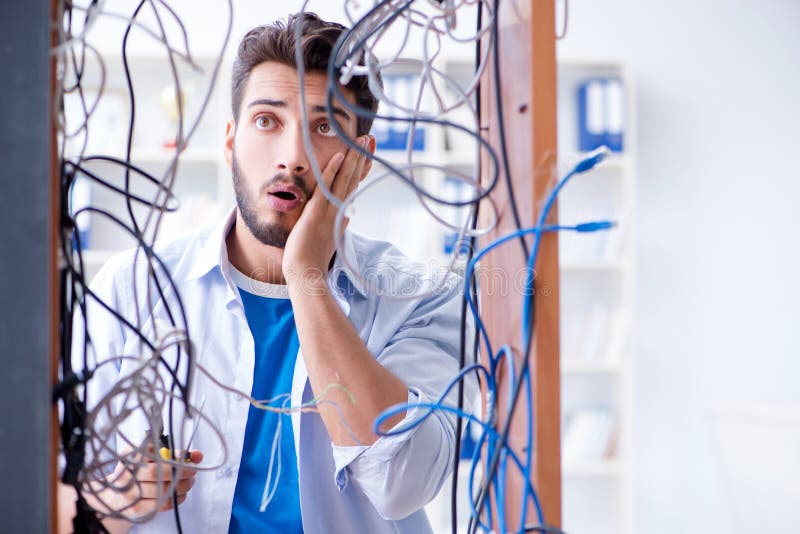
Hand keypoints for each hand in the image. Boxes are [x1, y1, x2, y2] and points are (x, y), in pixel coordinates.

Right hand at [87, 446, 202, 524]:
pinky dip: (177, 498)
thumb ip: (175, 453)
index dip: (172, 456)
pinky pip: (162, 504)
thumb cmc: (141, 471)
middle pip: (156, 472)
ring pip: (162, 490)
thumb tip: (198, 455)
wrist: (118, 494)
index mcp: (130, 456)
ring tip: (189, 482)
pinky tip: (181, 493)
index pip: (152, 452)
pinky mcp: (137, 509)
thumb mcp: (153, 456)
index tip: (187, 458)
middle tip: (192, 470)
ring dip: (182, 486)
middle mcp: (126, 474)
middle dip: (180, 471)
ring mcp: (130, 493)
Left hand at [283, 136, 371, 286]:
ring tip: (360, 140)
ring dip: (352, 159)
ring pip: (345, 180)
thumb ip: (335, 226)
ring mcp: (330, 212)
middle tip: (369, 139)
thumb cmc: (311, 260)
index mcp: (342, 216)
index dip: (360, 169)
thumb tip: (346, 219)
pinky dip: (333, 172)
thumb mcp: (327, 238)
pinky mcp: (317, 213)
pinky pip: (326, 188)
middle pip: (354, 179)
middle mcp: (340, 211)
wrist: (306, 273)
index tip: (367, 154)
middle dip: (361, 158)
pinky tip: (339, 157)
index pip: (353, 187)